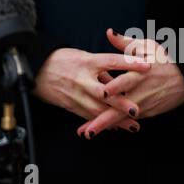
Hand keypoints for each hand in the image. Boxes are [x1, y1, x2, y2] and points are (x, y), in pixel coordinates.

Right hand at [31, 45, 151, 127]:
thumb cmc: (62, 59)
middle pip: (104, 92)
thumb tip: (120, 76)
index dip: (129, 63)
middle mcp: (82, 78)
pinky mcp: (70, 105)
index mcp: (87, 61)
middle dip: (121, 103)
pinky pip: (88, 115)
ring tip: (133, 126)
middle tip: (137, 110)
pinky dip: (101, 122)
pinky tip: (114, 127)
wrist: (35, 68)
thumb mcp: (82, 56)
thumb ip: (102, 67)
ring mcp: (75, 93)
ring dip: (115, 119)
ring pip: (97, 109)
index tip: (147, 67)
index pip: (112, 61)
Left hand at [75, 28, 183, 137]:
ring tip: (87, 133)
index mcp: (139, 73)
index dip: (115, 88)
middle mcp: (140, 92)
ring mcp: (143, 105)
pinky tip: (99, 128)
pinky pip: (128, 120)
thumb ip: (125, 43)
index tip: (102, 93)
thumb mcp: (147, 47)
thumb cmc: (165, 60)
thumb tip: (108, 32)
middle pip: (120, 109)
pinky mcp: (147, 113)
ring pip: (121, 118)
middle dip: (102, 120)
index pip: (126, 81)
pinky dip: (114, 125)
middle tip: (86, 130)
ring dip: (104, 126)